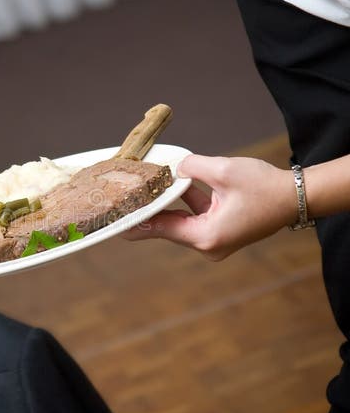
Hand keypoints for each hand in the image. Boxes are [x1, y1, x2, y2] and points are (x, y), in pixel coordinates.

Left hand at [123, 154, 297, 260]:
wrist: (298, 197)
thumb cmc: (265, 187)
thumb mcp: (224, 170)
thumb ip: (191, 167)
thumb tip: (173, 167)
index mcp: (207, 236)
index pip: (162, 228)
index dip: (137, 222)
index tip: (114, 222)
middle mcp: (208, 244)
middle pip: (169, 226)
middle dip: (148, 210)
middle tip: (121, 202)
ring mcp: (215, 240)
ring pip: (181, 219)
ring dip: (167, 203)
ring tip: (139, 191)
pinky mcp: (221, 231)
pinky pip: (195, 216)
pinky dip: (185, 201)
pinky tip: (171, 184)